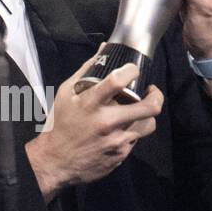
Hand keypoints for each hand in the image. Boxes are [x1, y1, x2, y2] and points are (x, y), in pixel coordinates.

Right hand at [24, 48, 163, 201]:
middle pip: (149, 107)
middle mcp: (107, 122)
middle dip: (156, 95)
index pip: (118, 80)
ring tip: (138, 110)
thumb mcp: (66, 93)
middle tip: (151, 91)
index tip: (133, 70)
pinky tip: (120, 129)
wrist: (55, 161)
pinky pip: (135, 139)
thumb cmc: (60, 124)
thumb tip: (104, 49)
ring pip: (148, 124)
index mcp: (90, 104)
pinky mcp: (120, 155)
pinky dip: (131, 132)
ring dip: (146, 115)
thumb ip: (87, 70)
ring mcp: (116, 141)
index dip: (132, 70)